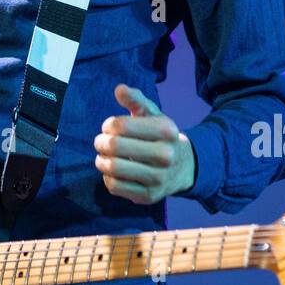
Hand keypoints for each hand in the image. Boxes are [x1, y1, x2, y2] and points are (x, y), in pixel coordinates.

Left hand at [93, 84, 195, 204]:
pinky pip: (115, 187)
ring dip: (101, 160)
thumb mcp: (152, 114)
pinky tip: (112, 171)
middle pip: (114, 147)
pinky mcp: (148, 196)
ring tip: (103, 156)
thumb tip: (119, 89)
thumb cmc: (159, 136)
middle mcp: (166, 155)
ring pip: (113, 168)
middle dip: (101, 142)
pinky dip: (107, 177)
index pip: (120, 125)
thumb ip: (135, 99)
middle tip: (101, 141)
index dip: (108, 125)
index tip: (109, 127)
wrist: (183, 167)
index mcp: (166, 131)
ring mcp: (158, 178)